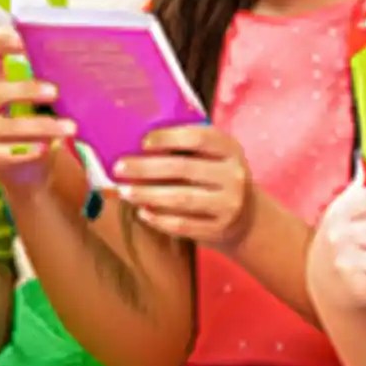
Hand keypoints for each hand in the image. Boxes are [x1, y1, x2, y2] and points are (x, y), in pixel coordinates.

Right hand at [0, 27, 75, 194]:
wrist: (33, 169)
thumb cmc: (41, 124)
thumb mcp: (44, 100)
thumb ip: (52, 80)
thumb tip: (86, 61)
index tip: (24, 39)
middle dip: (24, 90)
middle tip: (56, 92)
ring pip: (4, 126)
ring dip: (39, 126)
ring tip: (70, 128)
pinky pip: (4, 153)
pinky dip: (27, 150)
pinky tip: (46, 149)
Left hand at [114, 125, 254, 248]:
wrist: (246, 215)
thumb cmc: (215, 177)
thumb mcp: (212, 156)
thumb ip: (184, 149)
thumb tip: (136, 146)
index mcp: (230, 149)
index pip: (199, 138)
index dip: (169, 138)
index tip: (143, 142)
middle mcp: (234, 175)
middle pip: (184, 168)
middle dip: (147, 167)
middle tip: (119, 168)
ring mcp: (229, 204)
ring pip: (182, 198)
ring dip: (148, 194)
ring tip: (125, 191)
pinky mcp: (219, 228)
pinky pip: (184, 224)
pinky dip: (160, 219)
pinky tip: (143, 212)